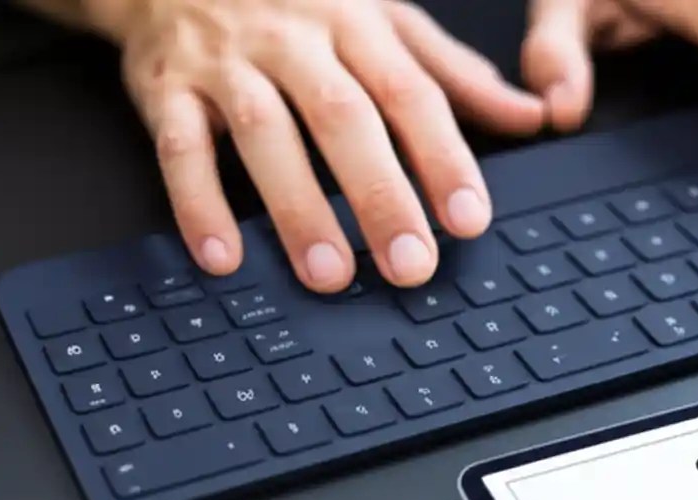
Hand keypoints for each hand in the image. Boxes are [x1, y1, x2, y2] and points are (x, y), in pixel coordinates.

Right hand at [84, 0, 545, 292]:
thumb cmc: (300, 4)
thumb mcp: (384, 22)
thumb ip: (454, 75)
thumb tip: (531, 116)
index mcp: (357, 24)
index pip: (411, 94)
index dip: (442, 158)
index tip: (468, 219)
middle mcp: (295, 39)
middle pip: (344, 118)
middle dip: (380, 196)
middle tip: (410, 265)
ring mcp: (228, 62)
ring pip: (264, 133)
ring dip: (298, 208)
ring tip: (330, 275)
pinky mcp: (166, 86)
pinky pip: (179, 145)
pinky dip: (198, 203)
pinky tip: (223, 256)